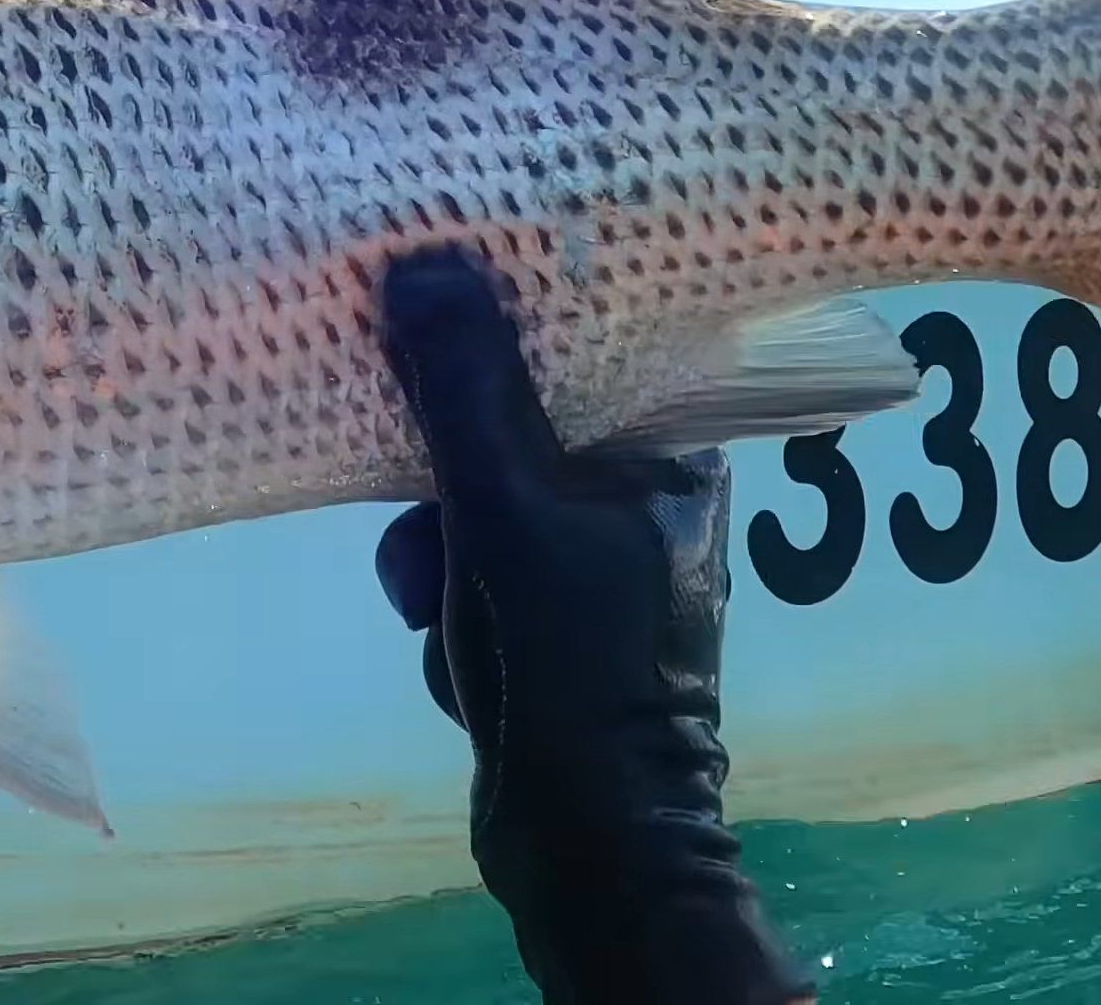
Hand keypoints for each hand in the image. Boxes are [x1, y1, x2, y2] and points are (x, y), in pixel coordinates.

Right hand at [372, 247, 815, 1004]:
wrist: (586, 843)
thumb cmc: (573, 661)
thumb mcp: (505, 508)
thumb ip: (463, 387)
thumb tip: (424, 259)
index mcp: (676, 453)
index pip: (588, 343)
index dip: (503, 327)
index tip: (434, 314)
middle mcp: (651, 498)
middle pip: (513, 422)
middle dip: (448, 479)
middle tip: (426, 521)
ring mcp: (605, 564)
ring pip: (480, 499)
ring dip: (439, 550)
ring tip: (437, 608)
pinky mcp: (561, 623)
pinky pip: (479, 566)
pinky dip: (452, 603)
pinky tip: (454, 649)